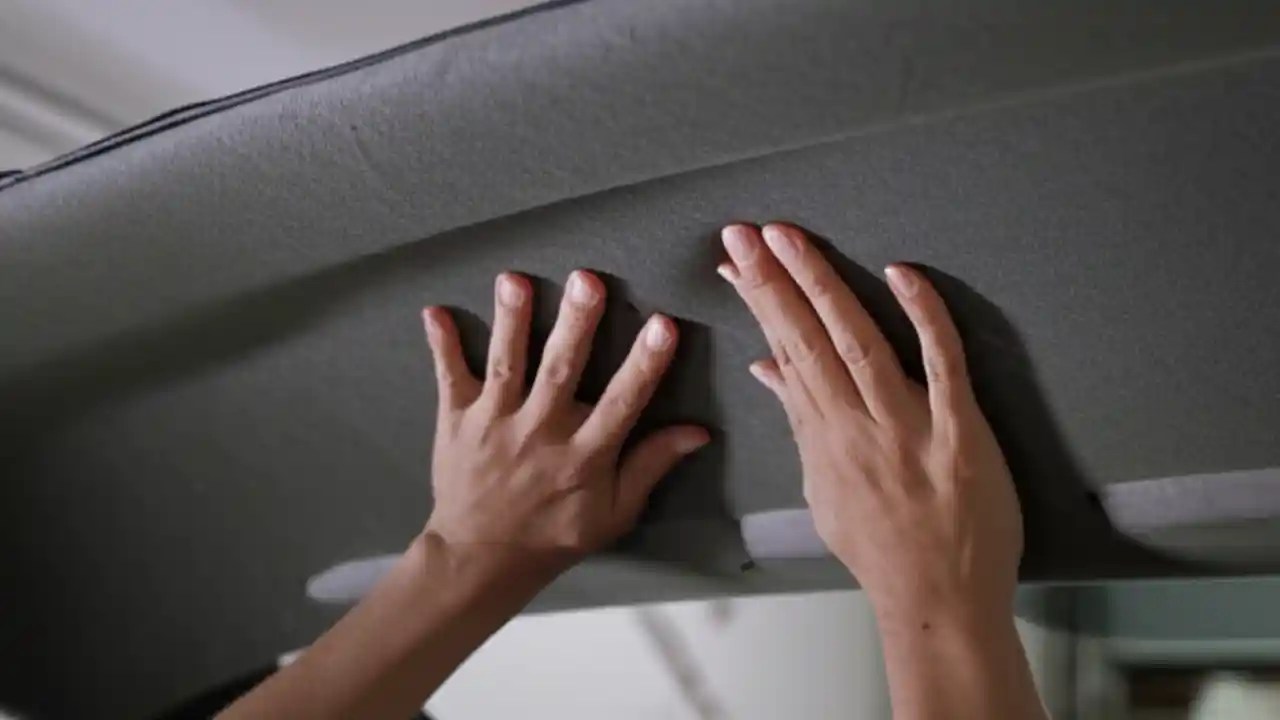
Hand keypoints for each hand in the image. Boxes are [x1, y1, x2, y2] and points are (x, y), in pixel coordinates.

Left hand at [420, 270, 709, 578]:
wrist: (480, 557)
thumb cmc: (555, 533)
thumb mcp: (614, 513)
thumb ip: (651, 466)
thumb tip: (697, 431)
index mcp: (584, 455)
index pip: (621, 403)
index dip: (643, 365)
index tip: (663, 325)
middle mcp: (540, 433)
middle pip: (560, 371)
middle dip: (574, 325)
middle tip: (587, 281)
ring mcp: (495, 424)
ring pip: (506, 365)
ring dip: (511, 322)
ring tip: (515, 281)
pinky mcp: (457, 420)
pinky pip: (449, 377)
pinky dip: (442, 346)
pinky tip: (435, 312)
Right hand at [718, 223, 1022, 623]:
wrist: (938, 600)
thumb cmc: (881, 548)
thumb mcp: (823, 488)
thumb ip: (800, 422)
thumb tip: (767, 369)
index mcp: (823, 438)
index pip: (782, 353)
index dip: (758, 301)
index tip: (735, 260)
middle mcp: (856, 427)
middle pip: (807, 341)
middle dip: (772, 281)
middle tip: (745, 232)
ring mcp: (908, 427)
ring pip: (858, 343)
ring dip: (822, 286)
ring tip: (791, 240)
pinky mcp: (960, 432)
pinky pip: (941, 365)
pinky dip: (922, 317)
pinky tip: (900, 274)